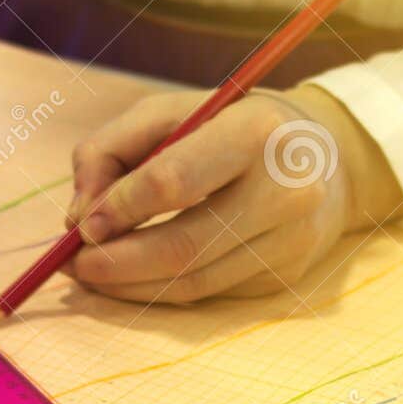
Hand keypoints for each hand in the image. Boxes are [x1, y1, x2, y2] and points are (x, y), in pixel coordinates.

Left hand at [64, 86, 402, 302]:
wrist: (328, 156)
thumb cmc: (231, 126)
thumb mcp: (172, 112)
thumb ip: (110, 149)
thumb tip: (77, 217)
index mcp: (255, 130)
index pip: (173, 180)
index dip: (118, 208)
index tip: (79, 225)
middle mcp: (285, 188)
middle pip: (183, 246)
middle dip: (116, 262)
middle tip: (73, 265)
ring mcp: (292, 238)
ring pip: (193, 281)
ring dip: (130, 286)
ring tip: (93, 275)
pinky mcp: (288, 272)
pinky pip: (208, 291)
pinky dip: (160, 290)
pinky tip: (134, 279)